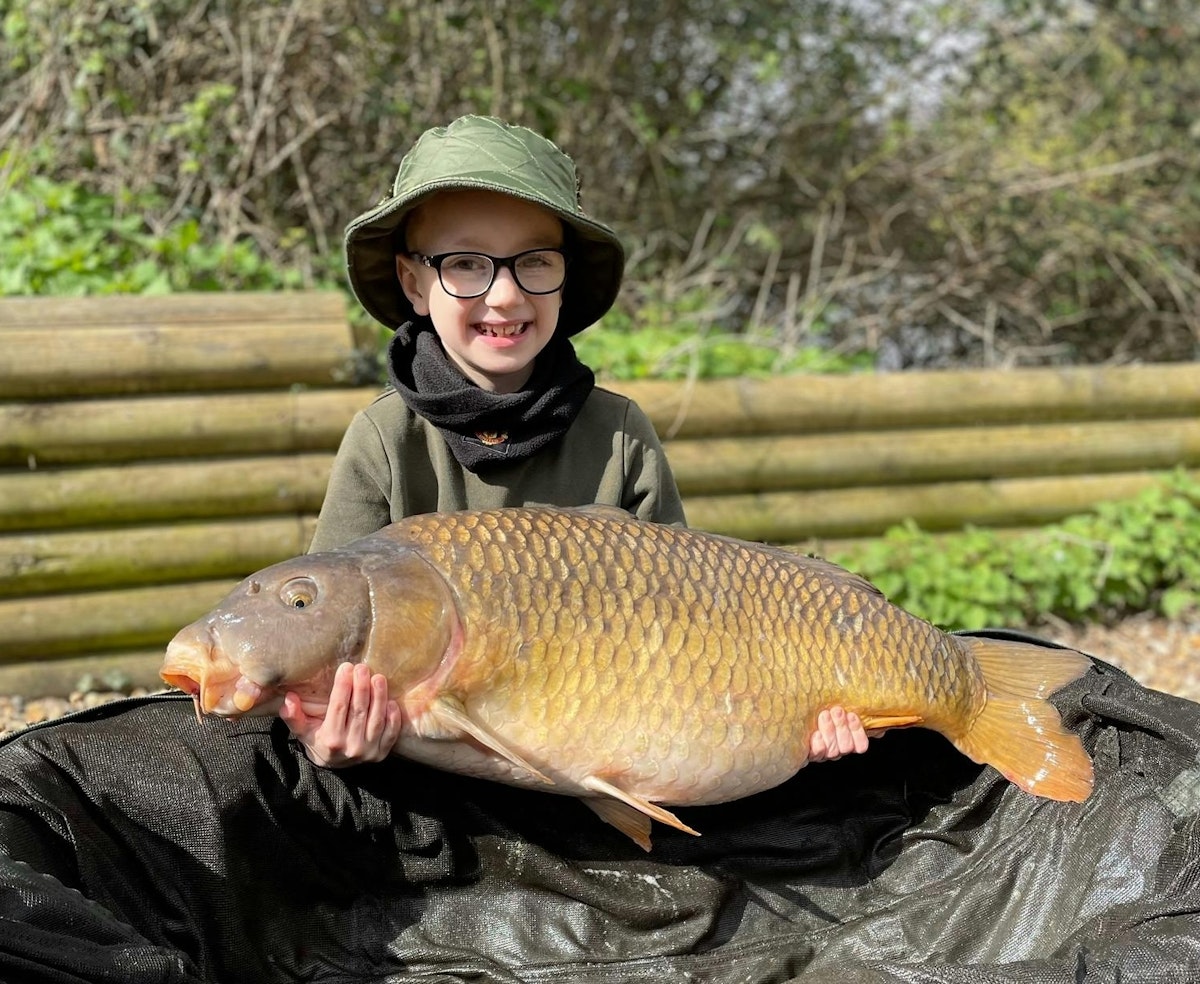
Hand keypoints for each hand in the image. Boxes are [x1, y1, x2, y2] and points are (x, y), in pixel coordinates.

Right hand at [280, 662, 402, 767]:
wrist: (334, 767)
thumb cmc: (318, 740)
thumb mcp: (302, 730)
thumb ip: (293, 716)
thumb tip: (288, 697)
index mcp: (330, 740)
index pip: (338, 707)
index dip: (343, 686)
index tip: (346, 667)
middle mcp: (350, 747)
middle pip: (359, 711)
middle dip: (362, 687)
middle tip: (363, 667)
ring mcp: (368, 752)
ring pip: (376, 719)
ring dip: (379, 697)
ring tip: (379, 678)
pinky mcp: (381, 753)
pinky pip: (391, 734)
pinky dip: (393, 718)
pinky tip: (391, 701)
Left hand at [808, 706, 875, 762]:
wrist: (792, 724)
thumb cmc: (820, 712)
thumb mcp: (838, 711)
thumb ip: (855, 713)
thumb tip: (877, 717)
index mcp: (848, 740)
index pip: (861, 745)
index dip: (858, 732)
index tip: (851, 715)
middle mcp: (837, 750)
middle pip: (846, 746)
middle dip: (842, 727)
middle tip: (836, 711)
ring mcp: (823, 754)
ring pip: (833, 750)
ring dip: (830, 731)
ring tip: (824, 715)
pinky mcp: (808, 754)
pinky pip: (817, 754)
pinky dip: (819, 745)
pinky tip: (816, 734)